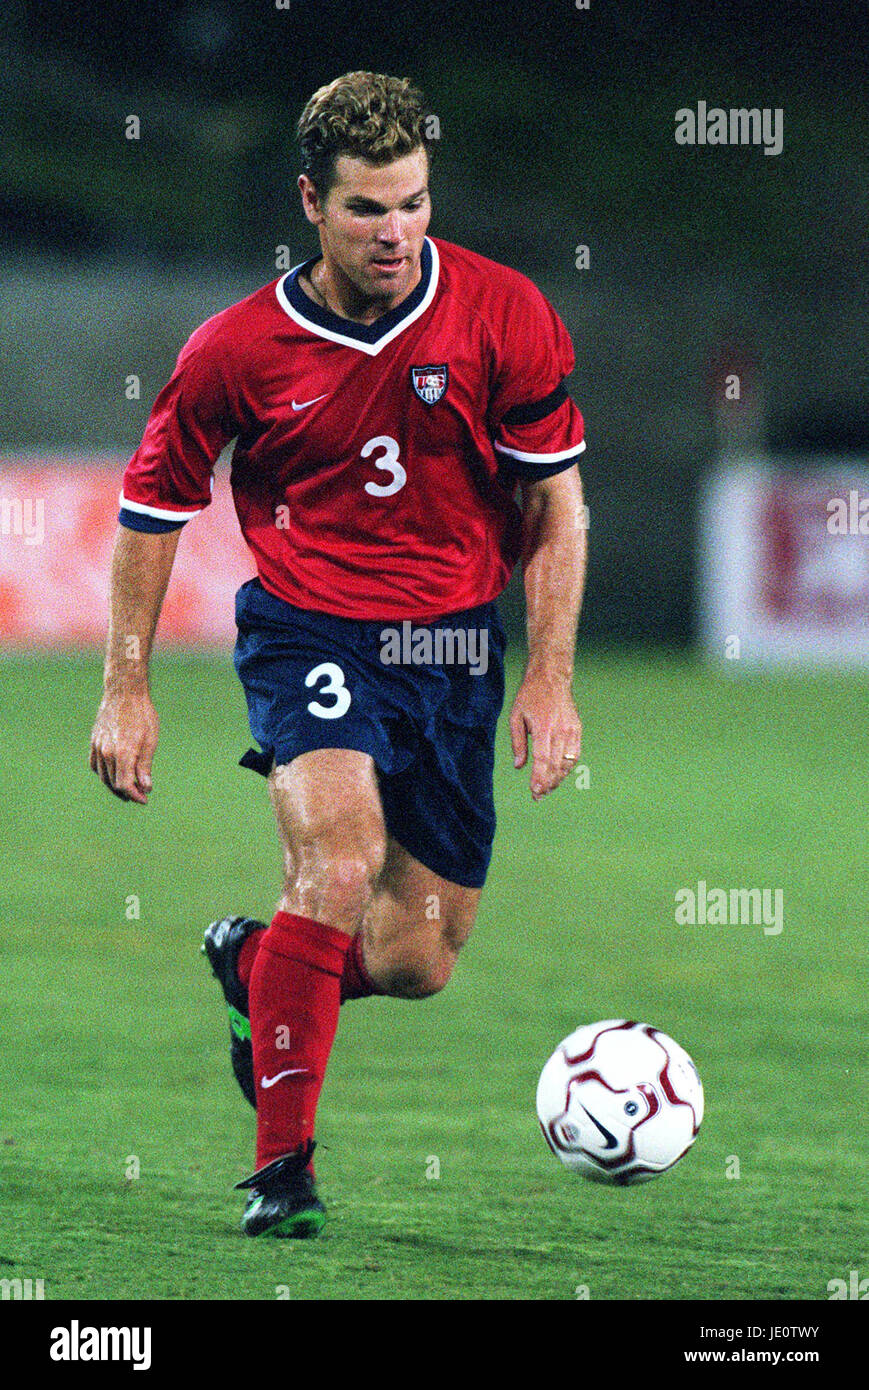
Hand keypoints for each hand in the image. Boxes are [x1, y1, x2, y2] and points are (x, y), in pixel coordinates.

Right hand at [89, 687, 158, 803]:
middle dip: (127, 793)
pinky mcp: (94, 741)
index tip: (145, 799)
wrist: (124, 692)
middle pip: (114, 783)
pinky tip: (113, 775)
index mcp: (123, 753)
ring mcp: (97, 747)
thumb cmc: (142, 715)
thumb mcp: (150, 741)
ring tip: (128, 790)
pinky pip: (95, 765)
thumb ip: (145, 766)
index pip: (125, 785)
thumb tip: (146, 787)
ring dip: (114, 786)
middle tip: (140, 795)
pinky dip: (103, 773)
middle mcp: (106, 752)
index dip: (135, 795)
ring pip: (103, 776)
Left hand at [509, 667, 580, 800]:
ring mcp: (572, 730)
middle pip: (556, 765)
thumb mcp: (516, 717)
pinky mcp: (577, 730)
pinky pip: (574, 755)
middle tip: (538, 796)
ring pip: (567, 763)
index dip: (539, 778)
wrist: (552, 678)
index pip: (543, 760)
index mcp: (544, 727)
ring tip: (547, 788)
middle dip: (547, 784)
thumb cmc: (530, 696)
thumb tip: (519, 766)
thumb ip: (517, 743)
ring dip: (558, 779)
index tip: (535, 792)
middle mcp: (560, 730)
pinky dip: (567, 768)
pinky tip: (558, 775)